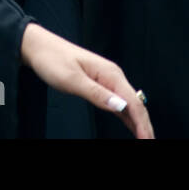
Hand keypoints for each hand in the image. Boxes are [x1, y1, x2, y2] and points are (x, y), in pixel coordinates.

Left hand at [20, 23, 153, 138]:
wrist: (39, 47)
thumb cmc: (52, 59)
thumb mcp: (72, 80)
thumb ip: (97, 94)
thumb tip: (120, 106)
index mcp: (110, 73)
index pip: (133, 102)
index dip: (142, 123)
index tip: (146, 140)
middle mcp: (113, 75)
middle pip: (136, 103)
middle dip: (145, 124)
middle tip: (150, 142)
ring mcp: (107, 79)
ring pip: (129, 104)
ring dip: (139, 121)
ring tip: (145, 138)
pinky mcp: (100, 83)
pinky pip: (119, 102)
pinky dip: (127, 116)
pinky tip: (132, 126)